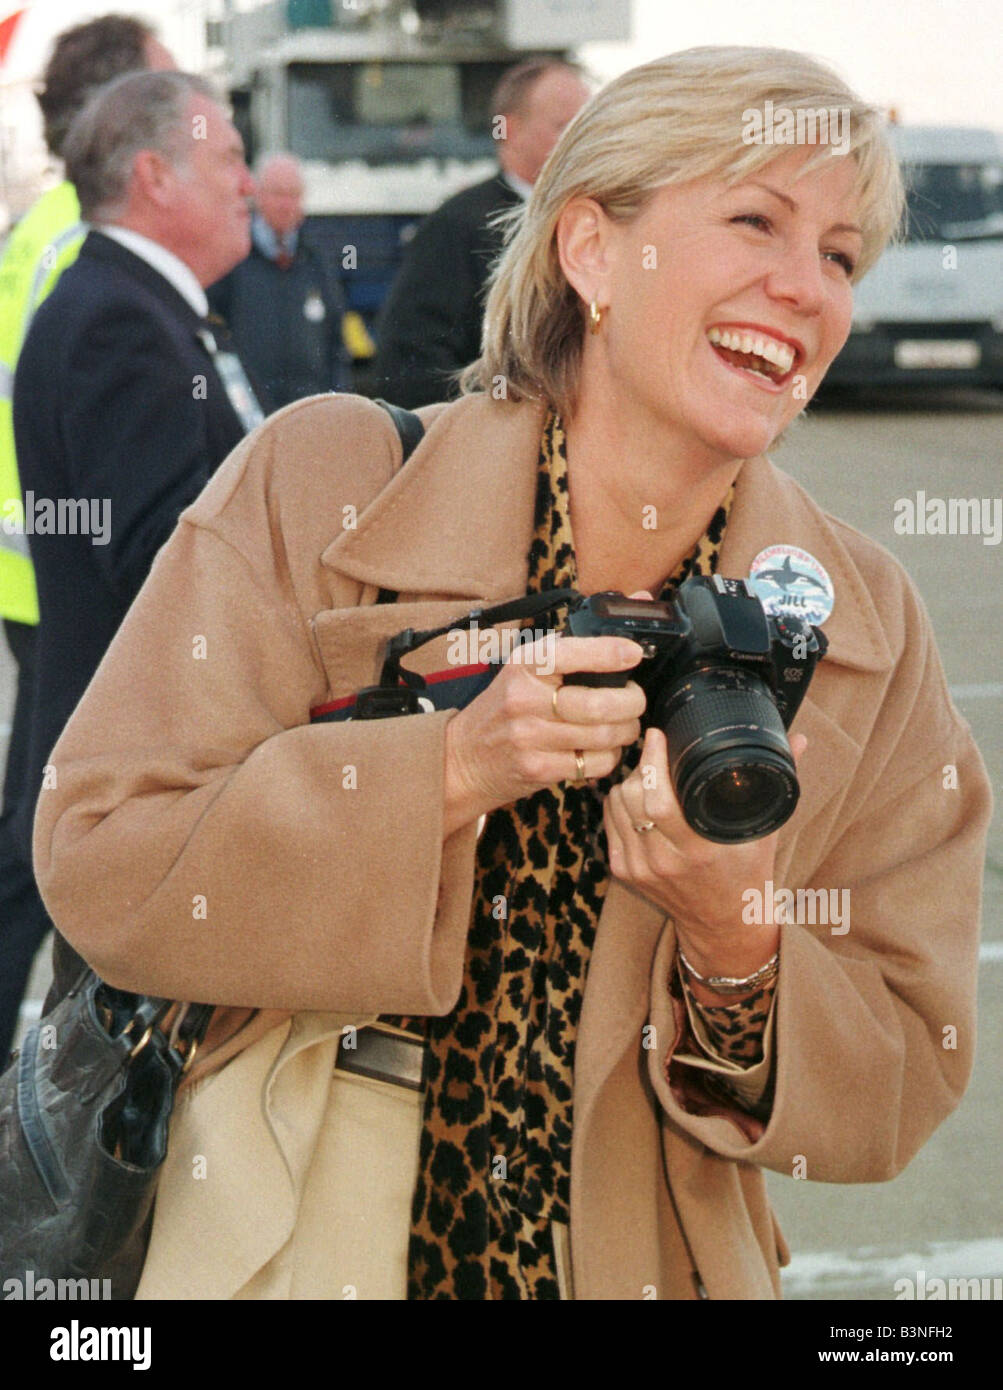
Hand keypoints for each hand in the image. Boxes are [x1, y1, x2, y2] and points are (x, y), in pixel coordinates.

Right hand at [443, 631, 645, 836]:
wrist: (463, 758)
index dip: (608, 652)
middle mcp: (525, 699)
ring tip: (624, 724)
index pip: (569, 653)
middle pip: (599, 704)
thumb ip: (579, 641)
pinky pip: (594, 763)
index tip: (634, 653)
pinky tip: (602, 748)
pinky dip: (610, 756)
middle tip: (634, 699)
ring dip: (626, 730)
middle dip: (632, 702)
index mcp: (524, 664)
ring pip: (604, 736)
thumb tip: (638, 601)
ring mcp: (531, 737)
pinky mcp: (539, 769)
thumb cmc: (504, 706)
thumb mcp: (527, 667)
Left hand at [603, 725, 807, 990]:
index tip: (658, 735)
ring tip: (649, 775)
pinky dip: (619, 803)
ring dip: (628, 782)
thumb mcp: (766, 830)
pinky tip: (636, 798)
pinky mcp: (624, 872)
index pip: (659, 801)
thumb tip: (799, 739)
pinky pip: (609, 821)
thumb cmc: (748, 874)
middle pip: (632, 796)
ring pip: (616, 804)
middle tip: (656, 751)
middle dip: (641, 766)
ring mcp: (640, 868)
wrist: (724, 925)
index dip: (653, 762)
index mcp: (699, 850)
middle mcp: (664, 861)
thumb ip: (780, 782)